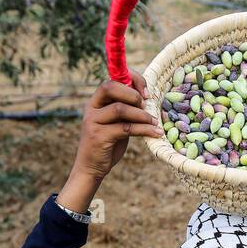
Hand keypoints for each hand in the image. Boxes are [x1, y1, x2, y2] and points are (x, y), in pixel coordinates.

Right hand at [70, 68, 165, 183]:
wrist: (91, 168)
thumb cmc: (107, 143)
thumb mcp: (115, 122)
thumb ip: (124, 109)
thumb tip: (146, 97)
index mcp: (96, 101)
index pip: (111, 80)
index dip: (131, 80)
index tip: (147, 92)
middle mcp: (92, 108)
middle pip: (111, 87)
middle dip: (133, 94)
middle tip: (146, 105)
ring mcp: (93, 122)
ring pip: (119, 108)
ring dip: (141, 114)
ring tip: (154, 122)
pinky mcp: (99, 137)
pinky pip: (126, 128)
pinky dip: (144, 130)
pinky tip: (155, 133)